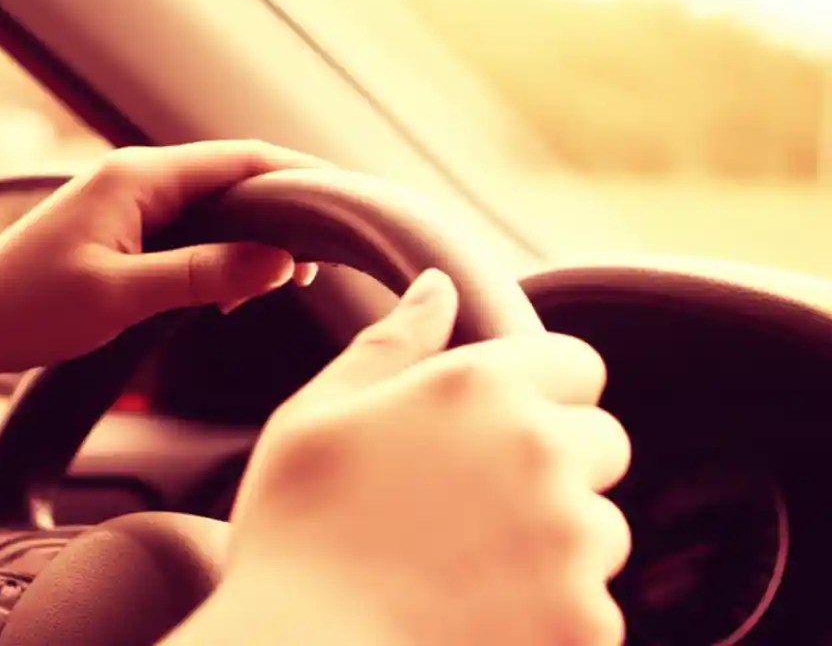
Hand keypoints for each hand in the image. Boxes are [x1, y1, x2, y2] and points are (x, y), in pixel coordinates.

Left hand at [0, 141, 322, 377]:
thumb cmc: (30, 307)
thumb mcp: (123, 295)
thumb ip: (205, 274)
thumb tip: (281, 261)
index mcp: (139, 176)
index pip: (243, 159)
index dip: (301, 177)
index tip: (345, 204)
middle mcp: (137, 177)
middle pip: (234, 178)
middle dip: (283, 212)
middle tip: (321, 259)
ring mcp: (128, 201)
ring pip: (214, 206)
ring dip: (252, 238)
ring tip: (284, 281)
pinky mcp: (120, 228)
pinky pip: (189, 228)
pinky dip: (220, 253)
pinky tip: (231, 292)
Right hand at [195, 270, 631, 644]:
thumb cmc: (295, 537)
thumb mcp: (316, 418)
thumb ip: (390, 344)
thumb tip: (440, 285)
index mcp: (479, 387)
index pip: (576, 364)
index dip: (540, 395)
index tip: (496, 433)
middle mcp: (542, 450)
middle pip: (602, 443)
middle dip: (557, 468)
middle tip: (476, 510)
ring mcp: (573, 541)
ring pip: (601, 530)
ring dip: (558, 547)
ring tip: (468, 577)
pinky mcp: (587, 622)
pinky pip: (594, 608)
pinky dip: (551, 618)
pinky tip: (477, 624)